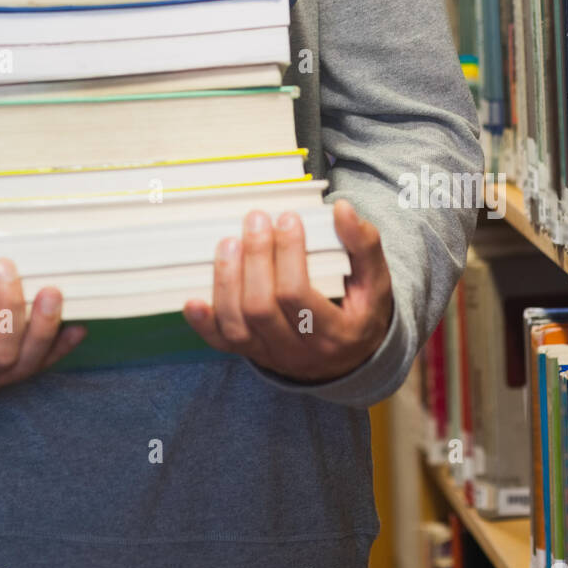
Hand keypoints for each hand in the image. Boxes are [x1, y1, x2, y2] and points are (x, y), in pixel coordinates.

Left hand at [182, 200, 392, 383]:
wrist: (354, 358)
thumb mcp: (375, 281)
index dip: (288, 254)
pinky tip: (192, 299)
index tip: (288, 218)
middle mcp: (299, 352)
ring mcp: (272, 355)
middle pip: (261, 308)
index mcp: (334, 333)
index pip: (298, 295)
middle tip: (255, 220)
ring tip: (228, 243)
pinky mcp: (252, 354)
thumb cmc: (362, 311)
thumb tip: (342, 209)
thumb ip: (363, 245)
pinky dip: (204, 323)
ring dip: (226, 281)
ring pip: (237, 326)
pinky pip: (221, 344)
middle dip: (254, 259)